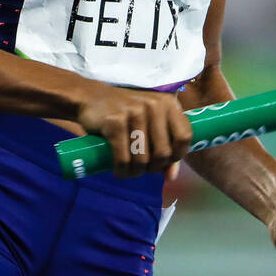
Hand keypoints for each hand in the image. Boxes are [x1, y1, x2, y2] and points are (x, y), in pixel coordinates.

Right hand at [76, 84, 191, 179]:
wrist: (91, 98)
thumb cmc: (125, 114)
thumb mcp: (149, 124)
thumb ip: (165, 147)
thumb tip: (171, 177)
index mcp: (168, 103)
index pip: (185, 136)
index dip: (178, 155)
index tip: (165, 162)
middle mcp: (154, 105)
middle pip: (163, 152)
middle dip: (153, 168)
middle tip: (144, 168)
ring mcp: (134, 112)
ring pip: (143, 158)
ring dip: (135, 172)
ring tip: (130, 170)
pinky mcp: (115, 121)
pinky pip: (123, 158)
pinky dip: (121, 170)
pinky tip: (118, 169)